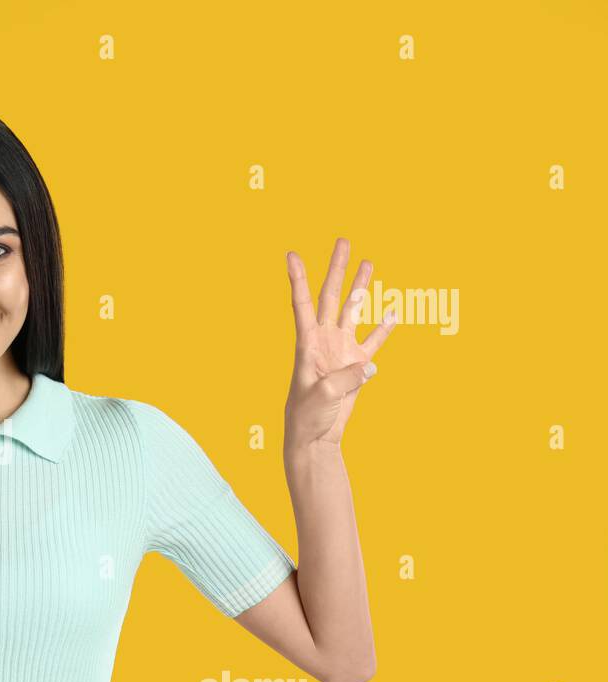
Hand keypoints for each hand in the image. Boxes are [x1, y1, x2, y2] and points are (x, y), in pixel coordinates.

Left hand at [283, 237, 396, 450]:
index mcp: (307, 344)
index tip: (292, 254)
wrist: (315, 437)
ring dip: (360, 288)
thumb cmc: (308, 417)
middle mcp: (323, 341)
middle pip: (331, 297)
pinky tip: (392, 309)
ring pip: (353, 312)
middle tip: (343, 241)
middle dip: (336, 269)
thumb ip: (345, 377)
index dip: (298, 279)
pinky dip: (383, 327)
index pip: (302, 304)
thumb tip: (370, 365)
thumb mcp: (323, 396)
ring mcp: (341, 351)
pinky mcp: (356, 366)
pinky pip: (373, 341)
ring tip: (367, 263)